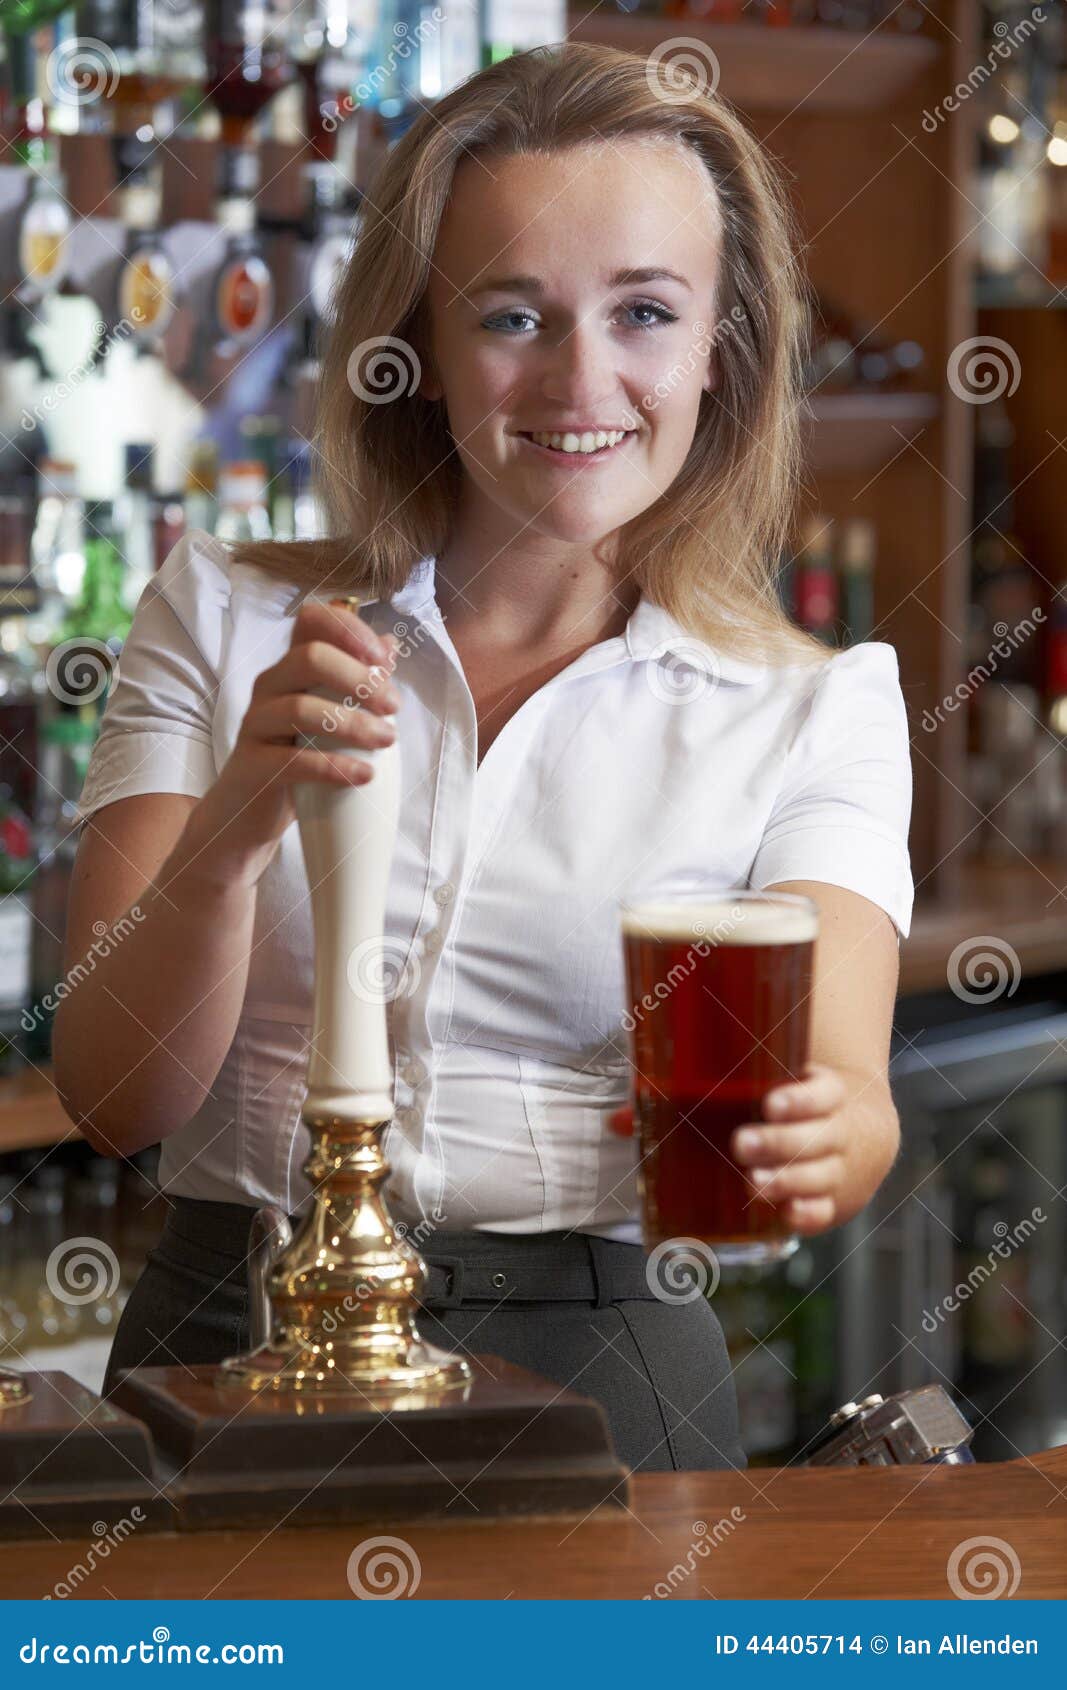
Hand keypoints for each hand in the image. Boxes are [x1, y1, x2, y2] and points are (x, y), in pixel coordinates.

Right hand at [183, 598, 401, 886]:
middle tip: (393, 707)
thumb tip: (390, 644)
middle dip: (359, 679)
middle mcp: (269, 688)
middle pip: (309, 657)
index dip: (348, 629)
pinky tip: (364, 775)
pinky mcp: (252, 766)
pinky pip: (291, 761)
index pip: (310, 620)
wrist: (249, 814)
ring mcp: (256, 725)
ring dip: (353, 723)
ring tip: (386, 740)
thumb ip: (356, 681)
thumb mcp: (330, 716)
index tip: (383, 661)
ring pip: (300, 708)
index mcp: (290, 669)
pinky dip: (334, 767)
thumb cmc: (295, 758)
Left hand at [730, 1061, 848, 1233]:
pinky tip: (787, 1213)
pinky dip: (808, 1214)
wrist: (861, 1138)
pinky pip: (825, 1211)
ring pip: (820, 1175)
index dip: (800, 1101)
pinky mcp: (833, 1203)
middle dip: (779, 1143)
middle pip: (819, 1137)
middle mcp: (839, 1132)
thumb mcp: (790, 1081)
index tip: (770, 1105)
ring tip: (751, 1182)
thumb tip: (649, 1101)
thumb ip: (741, 1082)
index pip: (824, 1093)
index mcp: (831, 1094)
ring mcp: (839, 1169)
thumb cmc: (803, 1107)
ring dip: (786, 1180)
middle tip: (741, 1144)